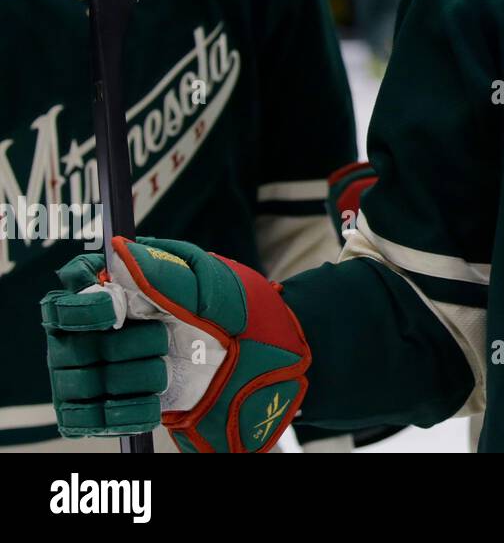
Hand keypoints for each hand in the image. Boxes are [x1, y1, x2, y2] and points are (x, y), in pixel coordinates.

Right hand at [41, 236, 311, 452]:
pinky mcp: (121, 407)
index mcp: (125, 294)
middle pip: (67, 345)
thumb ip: (163, 272)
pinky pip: (87, 419)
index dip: (78, 306)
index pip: (66, 297)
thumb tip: (117, 248)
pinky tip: (151, 404)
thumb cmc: (244, 315)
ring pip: (76, 383)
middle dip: (114, 347)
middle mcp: (109, 331)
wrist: (271, 365)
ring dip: (124, 379)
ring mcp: (112, 370)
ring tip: (164, 370)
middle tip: (159, 342)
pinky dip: (118, 414)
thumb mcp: (212, 288)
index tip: (113, 310)